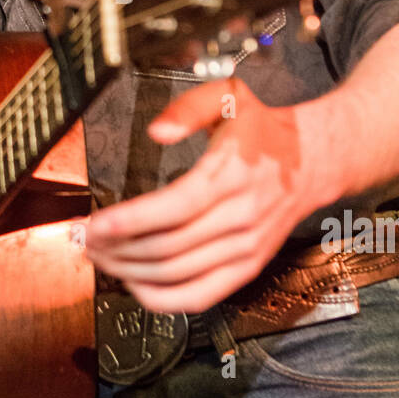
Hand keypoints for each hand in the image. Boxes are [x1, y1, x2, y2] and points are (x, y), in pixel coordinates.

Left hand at [84, 77, 321, 312]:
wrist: (312, 160)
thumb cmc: (262, 130)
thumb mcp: (228, 98)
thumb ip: (188, 108)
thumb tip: (157, 130)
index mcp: (231, 176)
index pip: (173, 208)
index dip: (129, 221)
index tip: (94, 223)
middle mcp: (240, 218)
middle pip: (168, 247)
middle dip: (118, 249)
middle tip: (86, 240)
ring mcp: (245, 248)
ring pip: (177, 275)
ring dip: (130, 272)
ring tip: (101, 258)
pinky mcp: (247, 268)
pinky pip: (199, 297)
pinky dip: (162, 299)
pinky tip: (134, 284)